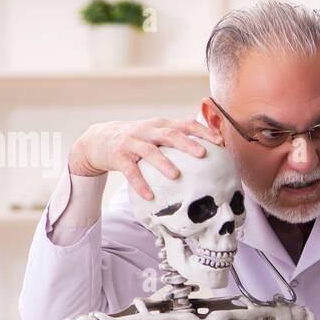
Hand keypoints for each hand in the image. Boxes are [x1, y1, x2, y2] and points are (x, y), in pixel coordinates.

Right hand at [67, 116, 223, 199]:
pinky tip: (150, 196)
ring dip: (163, 163)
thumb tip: (208, 153)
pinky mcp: (118, 156)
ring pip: (149, 151)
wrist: (99, 139)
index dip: (203, 131)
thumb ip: (177, 139)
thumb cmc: (137, 140)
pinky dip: (140, 183)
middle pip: (169, 134)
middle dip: (187, 143)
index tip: (220, 141)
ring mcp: (131, 142)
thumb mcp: (155, 134)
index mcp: (160, 125)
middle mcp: (147, 130)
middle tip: (203, 154)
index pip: (185, 124)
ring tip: (176, 175)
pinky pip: (130, 171)